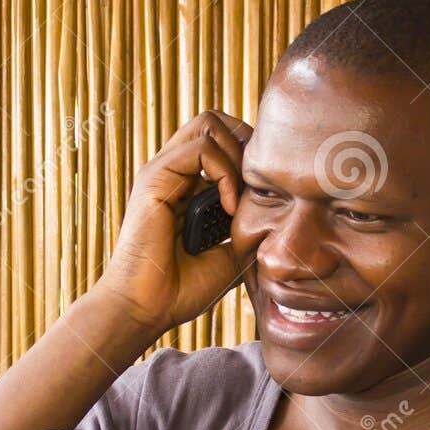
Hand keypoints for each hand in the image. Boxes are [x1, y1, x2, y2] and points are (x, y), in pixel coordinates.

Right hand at [93, 110, 252, 335]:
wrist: (147, 308)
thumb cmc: (181, 289)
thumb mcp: (231, 254)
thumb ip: (249, 228)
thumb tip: (283, 218)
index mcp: (187, 185)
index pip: (222, 140)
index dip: (250, 153)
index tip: (267, 187)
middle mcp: (173, 172)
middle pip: (215, 120)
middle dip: (246, 142)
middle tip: (258, 183)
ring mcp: (162, 172)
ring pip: (208, 123)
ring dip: (237, 155)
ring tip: (242, 197)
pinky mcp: (154, 179)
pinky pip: (199, 148)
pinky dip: (224, 172)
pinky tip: (229, 207)